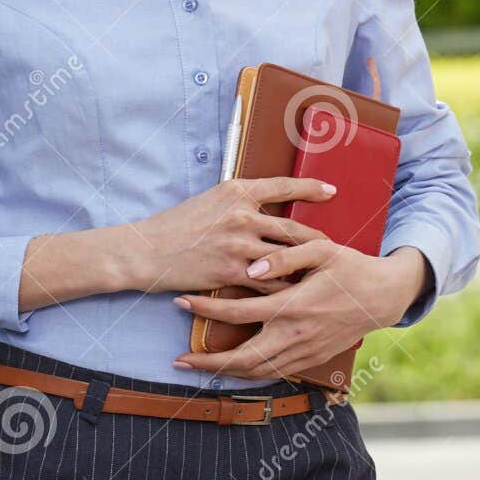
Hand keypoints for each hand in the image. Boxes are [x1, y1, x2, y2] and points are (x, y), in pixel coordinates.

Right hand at [113, 176, 340, 294]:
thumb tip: (263, 210)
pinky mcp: (234, 271)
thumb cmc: (176, 225)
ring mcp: (239, 245)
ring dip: (304, 267)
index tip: (330, 190)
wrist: (149, 250)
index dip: (311, 188)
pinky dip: (283, 287)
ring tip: (318, 272)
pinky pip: (269, 281)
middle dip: (315, 239)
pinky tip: (293, 292)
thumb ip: (237, 204)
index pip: (282, 186)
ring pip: (286, 257)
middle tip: (330, 246)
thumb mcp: (208, 201)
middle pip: (293, 228)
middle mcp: (242, 215)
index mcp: (236, 192)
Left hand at [169, 241, 418, 381]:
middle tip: (178, 360)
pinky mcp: (312, 360)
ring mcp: (305, 351)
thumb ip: (286, 256)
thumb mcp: (322, 251)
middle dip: (208, 362)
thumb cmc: (350, 268)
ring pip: (258, 371)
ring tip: (197, 367)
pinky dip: (249, 374)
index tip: (180, 302)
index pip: (239, 312)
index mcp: (293, 305)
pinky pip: (274, 373)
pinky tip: (231, 368)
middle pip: (243, 359)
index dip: (206, 310)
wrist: (383, 296)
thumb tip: (252, 267)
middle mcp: (296, 334)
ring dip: (225, 372)